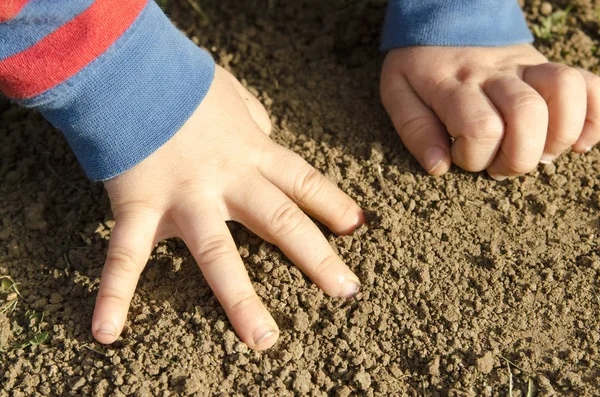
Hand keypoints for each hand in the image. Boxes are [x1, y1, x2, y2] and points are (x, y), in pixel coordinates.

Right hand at [93, 66, 363, 349]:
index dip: (331, 203)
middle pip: (281, 223)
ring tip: (264, 341)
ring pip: (218, 255)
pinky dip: (115, 293)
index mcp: (252, 150)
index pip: (302, 180)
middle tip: (346, 291)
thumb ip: (253, 115)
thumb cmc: (184, 81)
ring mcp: (185, 197)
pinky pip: (126, 255)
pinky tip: (107, 332)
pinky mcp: (140, 206)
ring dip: (241, 300)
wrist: (130, 68)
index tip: (357, 226)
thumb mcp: (231, 92)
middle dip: (316, 258)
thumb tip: (264, 127)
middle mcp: (228, 180)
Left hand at [381, 44, 599, 178]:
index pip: (481, 128)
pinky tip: (576, 143)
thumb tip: (439, 167)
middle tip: (500, 167)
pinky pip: (589, 84)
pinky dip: (594, 118)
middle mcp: (494, 73)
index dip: (475, 156)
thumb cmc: (418, 65)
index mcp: (453, 84)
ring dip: (557, 137)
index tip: (460, 157)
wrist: (444, 17)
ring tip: (536, 154)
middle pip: (528, 114)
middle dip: (518, 157)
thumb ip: (414, 130)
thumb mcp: (397, 93)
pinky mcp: (546, 66)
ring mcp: (526, 66)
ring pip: (565, 92)